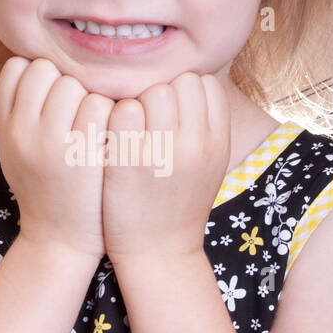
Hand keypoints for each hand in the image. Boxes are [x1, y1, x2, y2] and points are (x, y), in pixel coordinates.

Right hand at [0, 57, 114, 260]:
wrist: (60, 240)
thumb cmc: (46, 189)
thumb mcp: (16, 151)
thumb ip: (21, 111)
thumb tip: (36, 65)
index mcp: (5, 127)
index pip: (18, 67)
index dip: (41, 75)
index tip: (54, 98)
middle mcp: (22, 131)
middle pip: (46, 68)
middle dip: (67, 83)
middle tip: (77, 112)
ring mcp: (51, 141)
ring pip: (73, 83)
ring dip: (90, 96)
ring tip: (94, 125)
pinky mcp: (83, 153)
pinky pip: (99, 105)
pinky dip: (110, 114)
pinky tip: (111, 134)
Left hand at [101, 71, 231, 262]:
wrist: (159, 252)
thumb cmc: (178, 202)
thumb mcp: (209, 163)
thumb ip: (205, 123)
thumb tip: (189, 80)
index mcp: (218, 142)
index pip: (205, 83)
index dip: (184, 91)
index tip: (171, 113)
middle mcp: (197, 144)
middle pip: (179, 81)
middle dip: (160, 94)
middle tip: (148, 121)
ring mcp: (163, 151)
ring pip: (152, 91)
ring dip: (137, 103)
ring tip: (132, 130)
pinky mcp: (129, 160)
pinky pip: (122, 110)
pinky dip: (114, 119)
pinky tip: (114, 139)